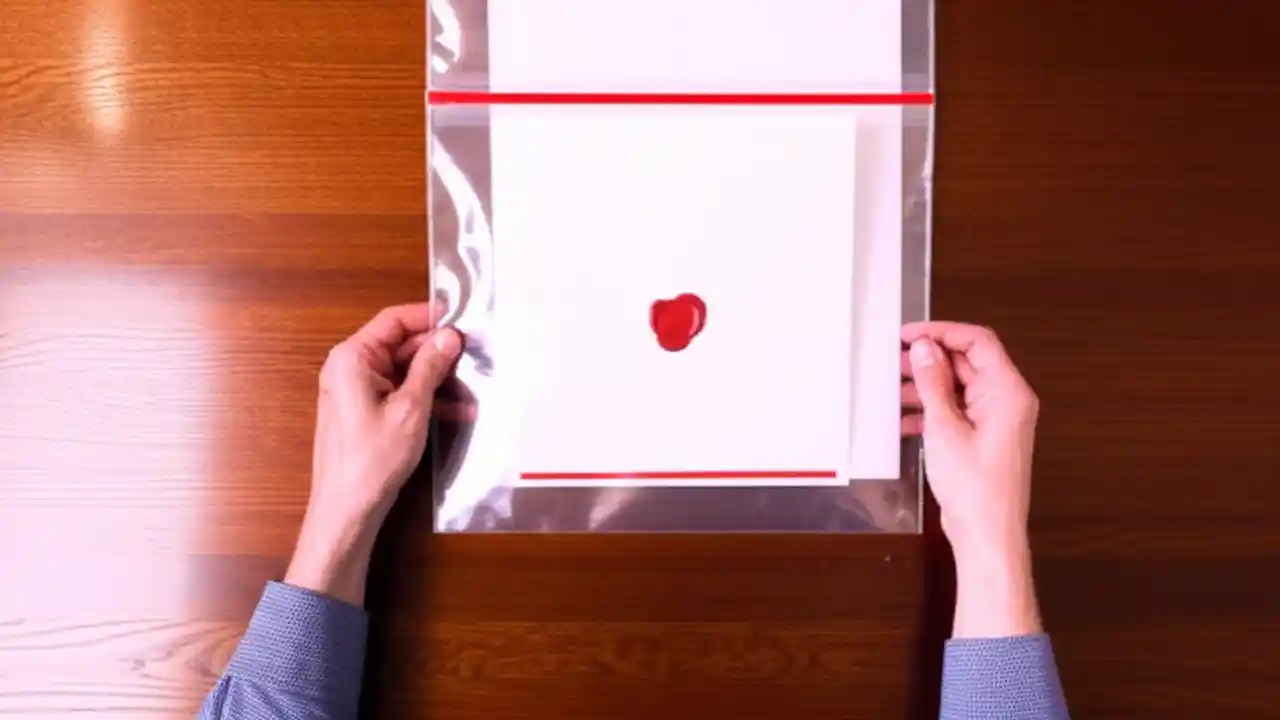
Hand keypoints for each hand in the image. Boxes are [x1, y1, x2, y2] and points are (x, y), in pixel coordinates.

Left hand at [286, 302, 461, 605]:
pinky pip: (399, 392)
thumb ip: (430, 368)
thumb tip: (449, 336)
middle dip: (437, 351)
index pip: (394, 320)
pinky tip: (457, 410)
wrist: (346, 509)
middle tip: (475, 355)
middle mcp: (349, 368)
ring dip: (436, 377)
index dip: (429, 316)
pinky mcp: (364, 411)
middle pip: (400, 344)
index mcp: (352, 358)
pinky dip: (425, 397)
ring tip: (473, 386)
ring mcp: (356, 390)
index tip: (463, 319)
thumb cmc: (372, 460)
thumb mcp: (410, 409)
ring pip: (403, 370)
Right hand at [901, 321, 1041, 637]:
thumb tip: (925, 349)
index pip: (977, 342)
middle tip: (895, 362)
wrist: (987, 534)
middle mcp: (1007, 401)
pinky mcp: (984, 437)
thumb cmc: (976, 489)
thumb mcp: (944, 428)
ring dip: (926, 386)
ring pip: (958, 387)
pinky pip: (957, 410)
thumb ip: (933, 383)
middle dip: (929, 361)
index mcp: (1008, 392)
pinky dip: (931, 410)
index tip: (910, 335)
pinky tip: (905, 421)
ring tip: (893, 392)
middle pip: (967, 363)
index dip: (942, 332)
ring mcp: (997, 420)